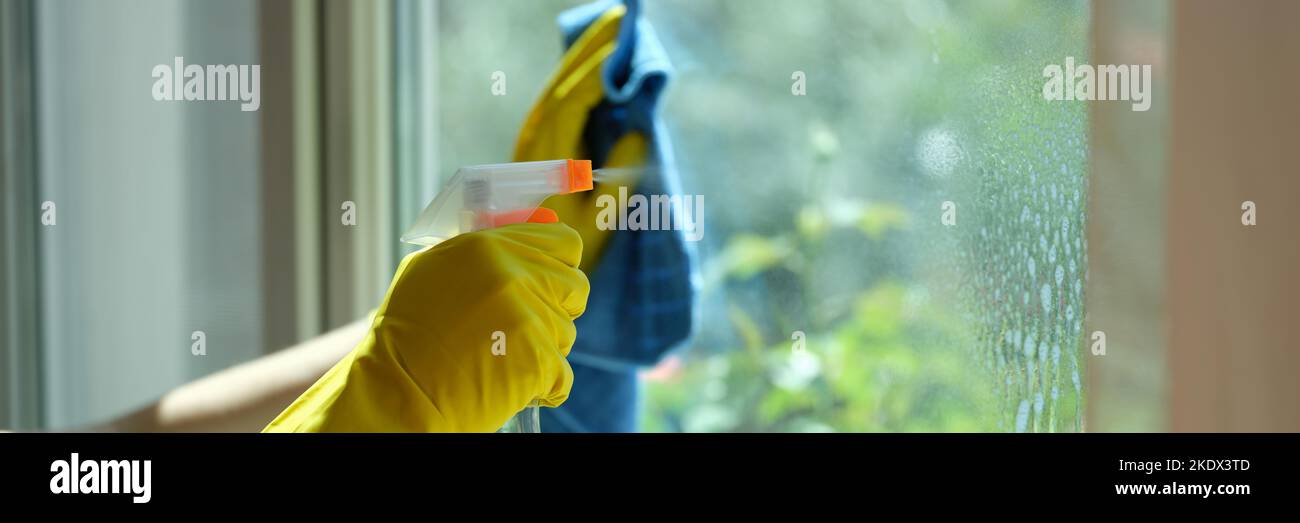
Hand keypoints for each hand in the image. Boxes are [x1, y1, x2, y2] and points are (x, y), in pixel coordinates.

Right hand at [264, 222, 588, 431]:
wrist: (395, 393)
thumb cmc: (404, 338)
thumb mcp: (429, 273)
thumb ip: (478, 253)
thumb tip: (524, 234)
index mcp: (487, 247)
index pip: (563, 242)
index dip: (560, 263)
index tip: (551, 280)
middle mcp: (512, 275)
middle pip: (574, 285)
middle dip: (559, 307)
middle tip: (530, 327)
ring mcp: (528, 316)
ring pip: (567, 331)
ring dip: (543, 349)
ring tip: (502, 360)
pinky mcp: (538, 359)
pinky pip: (562, 374)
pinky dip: (543, 386)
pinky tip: (511, 385)